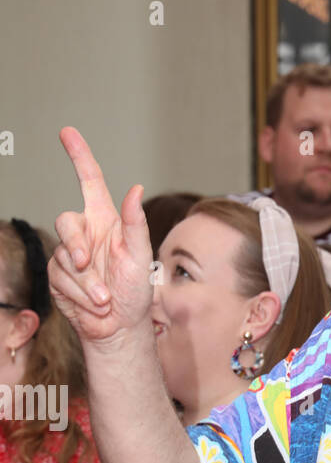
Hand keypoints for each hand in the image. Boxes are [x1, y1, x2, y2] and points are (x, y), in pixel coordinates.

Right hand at [50, 127, 152, 345]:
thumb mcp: (140, 258)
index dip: (79, 156)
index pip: (90, 182)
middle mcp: (86, 234)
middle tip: (85, 263)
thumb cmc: (135, 293)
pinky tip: (94, 305)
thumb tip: (136, 188)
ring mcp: (69, 255)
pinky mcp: (57, 276)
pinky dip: (78, 294)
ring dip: (85, 283)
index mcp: (107, 222)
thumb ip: (136, 224)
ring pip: (62, 257)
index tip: (68, 133)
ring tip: (105, 299)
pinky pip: (58, 278)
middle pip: (65, 221)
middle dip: (74, 244)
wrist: (119, 329)